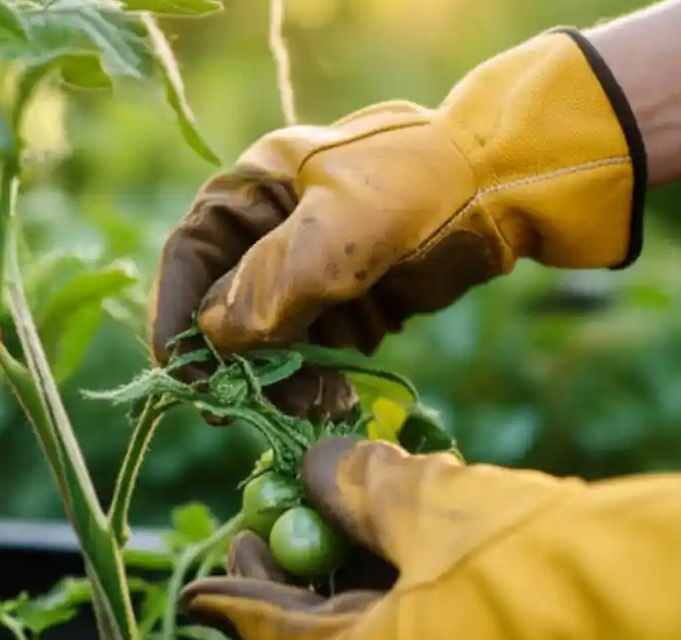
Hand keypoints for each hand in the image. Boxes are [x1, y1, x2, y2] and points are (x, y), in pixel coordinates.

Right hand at [148, 29, 645, 420]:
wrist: (507, 187)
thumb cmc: (419, 188)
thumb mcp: (340, 234)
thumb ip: (270, 285)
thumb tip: (213, 335)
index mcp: (255, 190)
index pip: (190, 254)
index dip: (173, 314)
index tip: (179, 374)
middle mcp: (271, 229)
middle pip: (224, 304)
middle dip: (232, 360)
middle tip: (235, 412)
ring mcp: (310, 266)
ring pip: (270, 337)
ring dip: (279, 380)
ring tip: (306, 412)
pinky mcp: (347, 299)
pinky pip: (315, 351)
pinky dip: (318, 382)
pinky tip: (335, 407)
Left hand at [183, 439, 680, 639]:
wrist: (674, 616)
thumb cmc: (540, 566)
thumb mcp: (436, 510)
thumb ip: (361, 490)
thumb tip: (318, 470)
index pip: (271, 637)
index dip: (234, 596)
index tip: (206, 581)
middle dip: (299, 590)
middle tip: (283, 536)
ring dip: (360, 596)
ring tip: (353, 529)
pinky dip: (412, 615)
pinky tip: (420, 559)